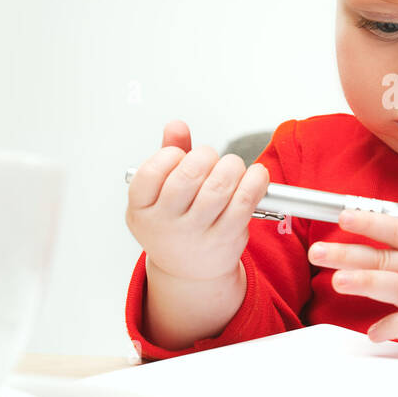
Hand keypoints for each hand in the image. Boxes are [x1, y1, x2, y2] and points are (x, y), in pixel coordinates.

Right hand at [124, 120, 270, 283]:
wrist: (190, 271)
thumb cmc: (176, 221)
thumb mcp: (161, 192)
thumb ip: (168, 155)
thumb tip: (176, 125)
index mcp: (141, 209)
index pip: (151, 172)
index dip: (171, 155)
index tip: (181, 156)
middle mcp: (165, 224)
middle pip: (189, 175)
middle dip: (206, 156)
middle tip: (211, 159)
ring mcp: (195, 234)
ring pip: (219, 186)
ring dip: (232, 166)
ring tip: (232, 167)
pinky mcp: (225, 239)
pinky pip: (245, 201)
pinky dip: (255, 180)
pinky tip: (256, 175)